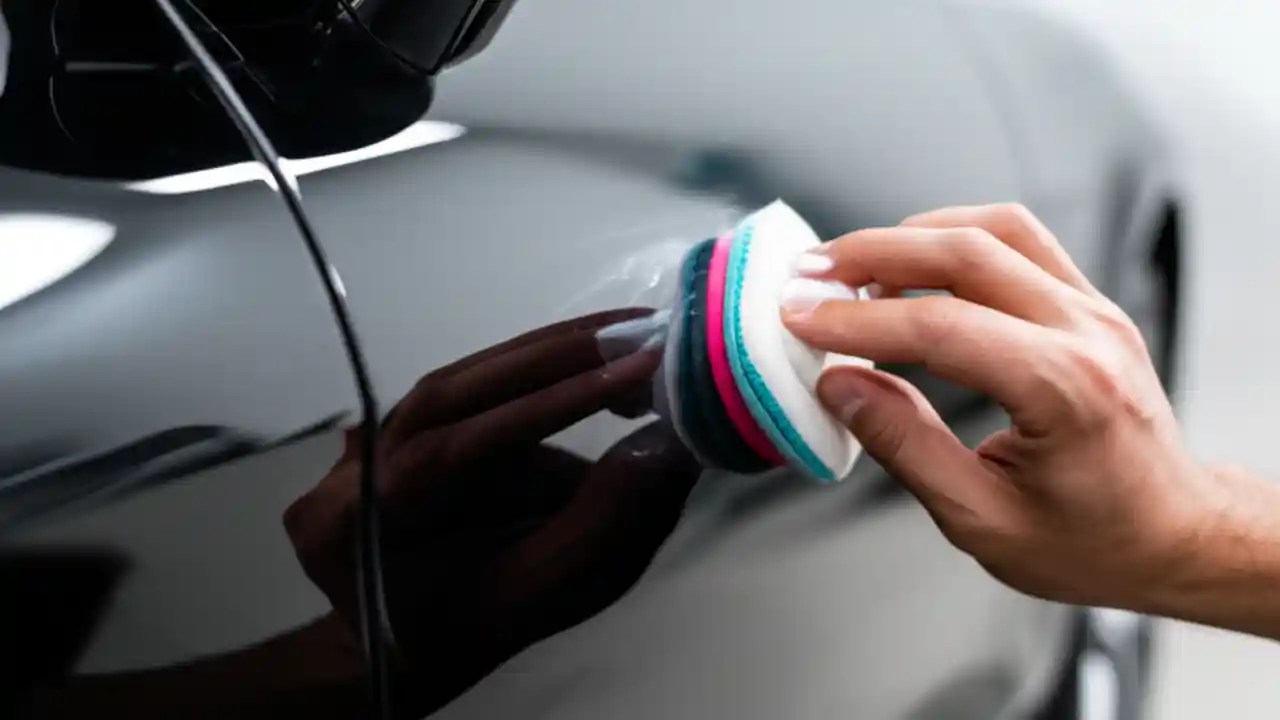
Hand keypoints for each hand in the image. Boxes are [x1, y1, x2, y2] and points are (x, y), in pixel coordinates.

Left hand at [283, 309, 699, 714]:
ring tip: (630, 339)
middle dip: (556, 358)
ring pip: (465, 378)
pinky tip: (593, 359)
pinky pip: (471, 387)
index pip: (458, 445)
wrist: (390, 653)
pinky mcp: (400, 427)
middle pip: (455, 389)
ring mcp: (368, 442)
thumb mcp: (535, 598)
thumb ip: (596, 528)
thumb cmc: (461, 639)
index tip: (631, 376)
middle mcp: (350, 469)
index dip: (550, 407)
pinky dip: (534, 373)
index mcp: (360, 523)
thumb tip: (669, 448)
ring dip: (551, 355)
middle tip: (643, 332)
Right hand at [780, 203, 1219, 614]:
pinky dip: (953, 238)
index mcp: (1065, 391)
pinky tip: (911, 265)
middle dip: (871, 255)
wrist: (1175, 535)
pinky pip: (1019, 241)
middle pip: (965, 252)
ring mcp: (1093, 310)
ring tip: (852, 267)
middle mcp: (1086, 334)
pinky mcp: (1086, 304)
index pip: (940, 328)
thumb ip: (906, 446)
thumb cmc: (1093, 542)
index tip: (799, 318)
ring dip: (912, 236)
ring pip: (994, 228)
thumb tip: (841, 388)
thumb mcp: (982, 520)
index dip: (856, 321)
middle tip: (808, 275)